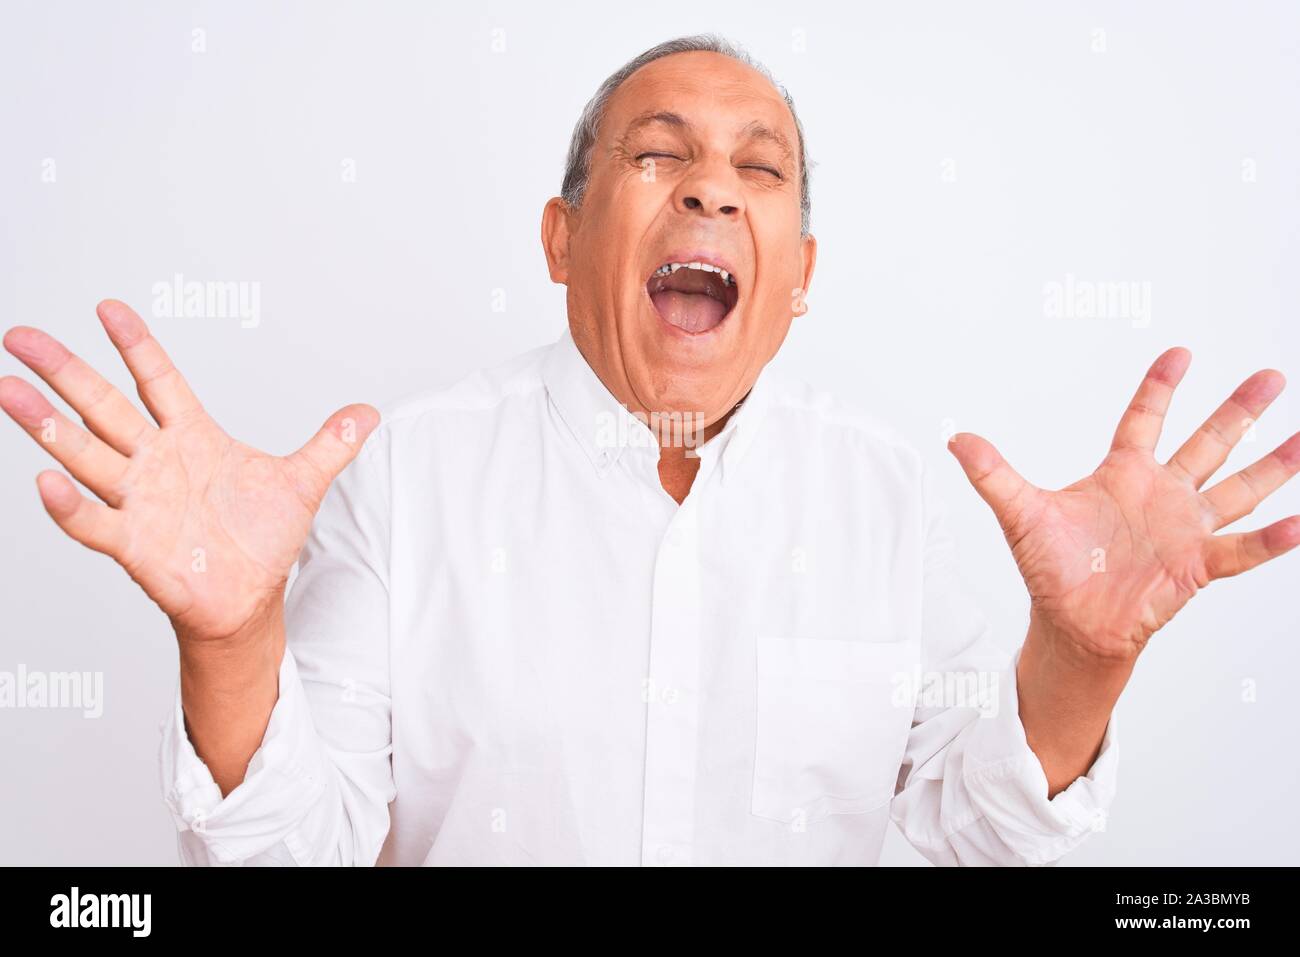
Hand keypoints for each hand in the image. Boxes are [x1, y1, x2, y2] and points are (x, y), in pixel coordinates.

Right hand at [1, 300, 377, 642]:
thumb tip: (368, 413)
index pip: (159, 381)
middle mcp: (157, 464)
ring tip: (8, 389)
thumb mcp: (303, 483)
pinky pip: (95, 523)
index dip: (135, 346)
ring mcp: (140, 502)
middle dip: (63, 371)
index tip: (107, 307)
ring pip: (84, 456)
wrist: (251, 600)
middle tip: (19, 335)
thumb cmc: (262, 540)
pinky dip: (70, 506)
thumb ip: (330, 444)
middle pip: (103, 407)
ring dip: (46, 425)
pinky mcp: (135, 546)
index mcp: (193, 439)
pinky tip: (44, 481)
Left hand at [949, 348, 1299, 663]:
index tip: (1181, 352)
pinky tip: (1297, 521)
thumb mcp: (1019, 513)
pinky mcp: (1196, 566)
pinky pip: (1240, 549)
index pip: (1144, 419)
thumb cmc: (1051, 568)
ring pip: (1238, 488)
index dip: (1160, 387)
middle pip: (1207, 442)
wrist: (1070, 623)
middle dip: (1238, 410)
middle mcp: (1160, 495)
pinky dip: (1270, 539)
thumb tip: (956, 438)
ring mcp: (1184, 529)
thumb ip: (993, 474)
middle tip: (1272, 374)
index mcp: (1122, 474)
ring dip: (1272, 465)